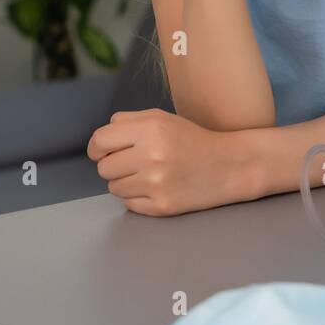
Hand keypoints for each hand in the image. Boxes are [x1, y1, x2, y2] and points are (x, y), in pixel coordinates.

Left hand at [87, 109, 259, 215]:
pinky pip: (128, 204)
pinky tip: (156, 187)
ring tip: (148, 174)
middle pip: (103, 167)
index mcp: (150, 130)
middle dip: (113, 165)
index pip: (100, 141)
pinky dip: (136, 197)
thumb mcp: (162, 118)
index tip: (102, 151)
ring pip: (113, 188)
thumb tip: (99, 141)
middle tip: (133, 162)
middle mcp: (152, 156)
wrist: (228, 166)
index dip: (96, 148)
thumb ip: (126, 121)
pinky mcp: (161, 206)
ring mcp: (156, 184)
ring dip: (125, 181)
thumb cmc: (192, 140)